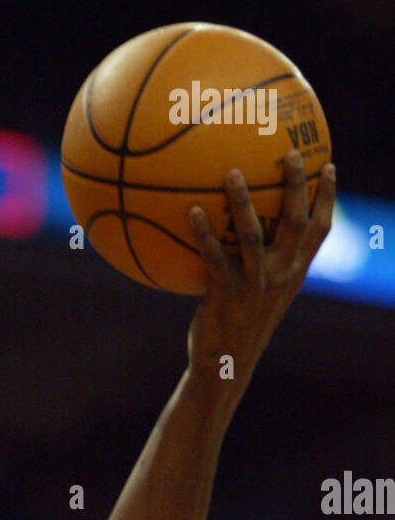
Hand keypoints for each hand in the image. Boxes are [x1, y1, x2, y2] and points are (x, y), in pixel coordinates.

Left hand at [186, 152, 335, 383]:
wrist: (224, 367)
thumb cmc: (238, 325)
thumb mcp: (260, 295)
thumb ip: (263, 264)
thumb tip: (245, 228)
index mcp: (294, 273)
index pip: (320, 230)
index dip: (327, 197)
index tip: (328, 165)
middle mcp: (280, 276)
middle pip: (294, 222)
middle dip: (294, 185)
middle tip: (287, 152)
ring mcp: (255, 285)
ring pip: (252, 235)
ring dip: (242, 201)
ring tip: (231, 172)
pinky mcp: (226, 294)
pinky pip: (214, 257)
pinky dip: (203, 233)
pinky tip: (191, 211)